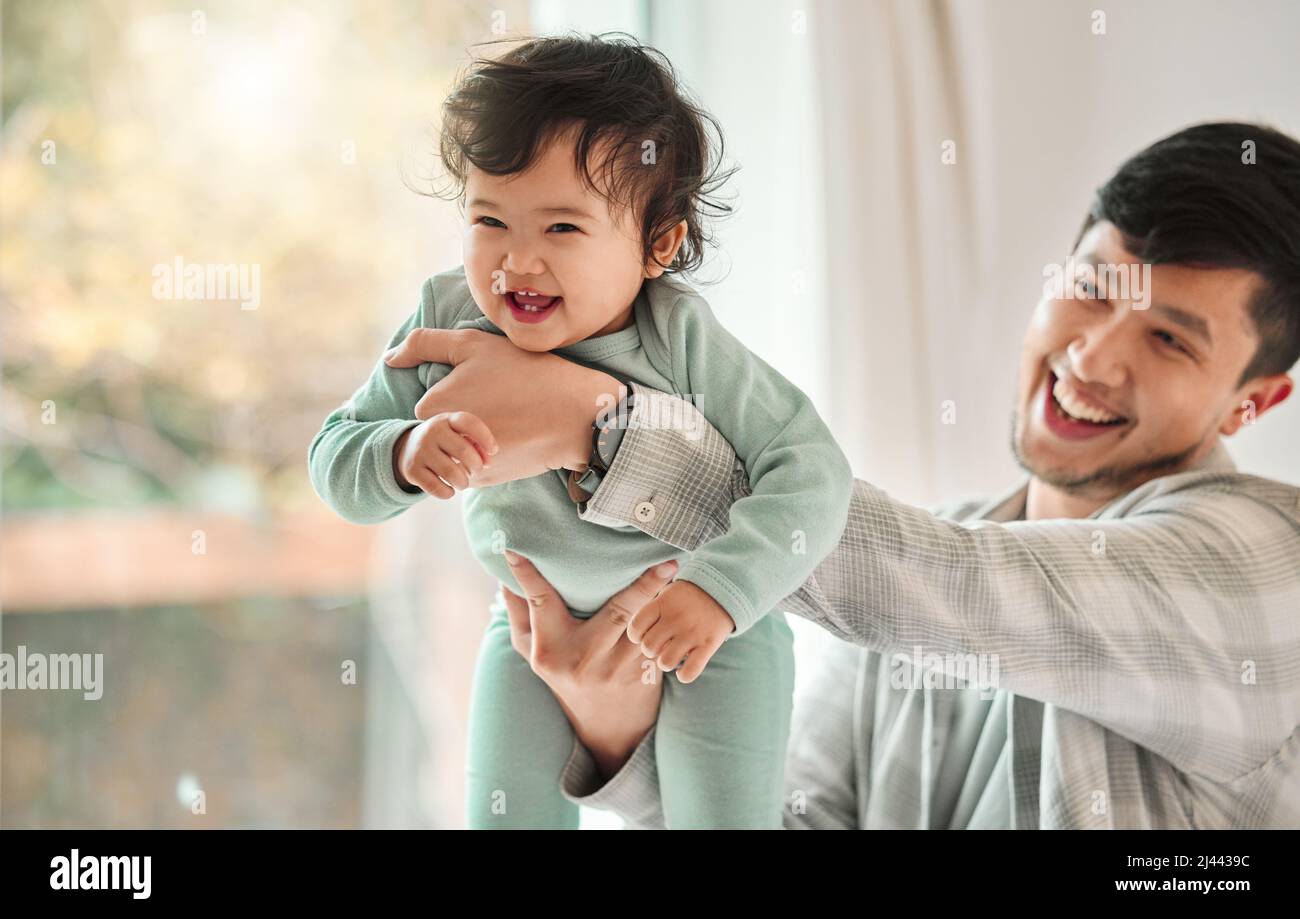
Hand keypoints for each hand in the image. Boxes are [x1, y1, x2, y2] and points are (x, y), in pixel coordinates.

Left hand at [383, 328, 625, 487]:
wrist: (573, 415)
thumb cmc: (525, 373)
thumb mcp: (474, 345)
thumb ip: (426, 344)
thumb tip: (390, 358)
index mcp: (431, 406)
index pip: (430, 399)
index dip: (458, 387)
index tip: (488, 382)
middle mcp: (438, 441)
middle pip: (441, 425)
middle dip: (464, 413)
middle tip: (502, 400)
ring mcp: (457, 463)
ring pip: (456, 446)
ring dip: (474, 435)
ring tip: (510, 417)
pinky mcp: (482, 481)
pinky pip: (474, 464)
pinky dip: (491, 452)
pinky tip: (516, 436)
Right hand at [393, 411, 496, 498]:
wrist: (407, 448)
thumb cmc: (444, 443)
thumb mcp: (458, 436)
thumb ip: (476, 445)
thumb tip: (488, 462)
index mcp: (446, 420)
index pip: (469, 422)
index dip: (486, 437)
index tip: (493, 451)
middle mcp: (431, 432)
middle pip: (464, 451)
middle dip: (476, 466)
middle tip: (475, 470)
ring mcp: (420, 451)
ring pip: (451, 473)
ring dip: (463, 482)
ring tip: (463, 482)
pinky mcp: (412, 470)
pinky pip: (437, 488)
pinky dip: (448, 493)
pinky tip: (449, 490)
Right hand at [500, 550, 676, 779]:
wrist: (608, 725)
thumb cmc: (563, 672)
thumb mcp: (531, 650)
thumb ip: (518, 612)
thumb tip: (502, 574)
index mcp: (549, 650)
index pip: (540, 602)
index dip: (529, 574)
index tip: (519, 547)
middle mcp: (583, 659)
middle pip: (615, 612)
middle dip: (641, 586)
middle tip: (666, 563)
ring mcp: (616, 668)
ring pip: (643, 623)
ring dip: (661, 596)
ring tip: (674, 568)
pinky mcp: (642, 673)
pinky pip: (657, 637)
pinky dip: (666, 616)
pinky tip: (681, 598)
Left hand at [626, 580, 734, 682]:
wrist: (723, 589)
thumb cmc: (686, 596)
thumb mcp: (666, 593)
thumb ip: (650, 611)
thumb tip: (635, 637)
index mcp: (662, 603)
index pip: (636, 628)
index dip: (637, 635)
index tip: (644, 634)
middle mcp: (676, 618)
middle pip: (649, 647)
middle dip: (652, 650)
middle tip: (661, 645)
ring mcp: (692, 632)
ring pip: (665, 662)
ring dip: (666, 662)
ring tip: (672, 655)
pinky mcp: (709, 644)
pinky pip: (689, 671)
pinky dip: (684, 675)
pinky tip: (684, 669)